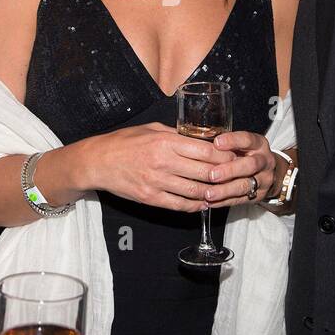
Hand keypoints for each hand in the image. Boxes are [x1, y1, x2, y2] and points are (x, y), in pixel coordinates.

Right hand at [77, 122, 235, 212]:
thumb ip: (176, 135)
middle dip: (224, 175)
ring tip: (224, 191)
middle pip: (205, 171)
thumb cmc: (124, 142)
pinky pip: (180, 205)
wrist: (98, 162)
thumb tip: (200, 138)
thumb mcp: (151, 129)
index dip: (224, 155)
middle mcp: (163, 162)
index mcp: (165, 141)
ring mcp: (157, 182)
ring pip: (196, 191)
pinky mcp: (151, 198)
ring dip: (213, 193)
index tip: (234, 157)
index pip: (206, 150)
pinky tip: (204, 202)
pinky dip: (195, 205)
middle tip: (235, 175)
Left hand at [203, 131, 278, 207]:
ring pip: (245, 186)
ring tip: (209, 193)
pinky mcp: (258, 196)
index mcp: (259, 144)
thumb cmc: (249, 155)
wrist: (271, 174)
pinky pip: (240, 200)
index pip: (247, 140)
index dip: (232, 141)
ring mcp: (263, 180)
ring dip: (225, 190)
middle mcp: (264, 161)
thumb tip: (201, 145)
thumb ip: (226, 145)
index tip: (216, 143)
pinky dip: (224, 201)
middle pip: (250, 165)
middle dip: (230, 170)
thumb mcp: (243, 145)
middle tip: (212, 174)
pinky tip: (211, 202)